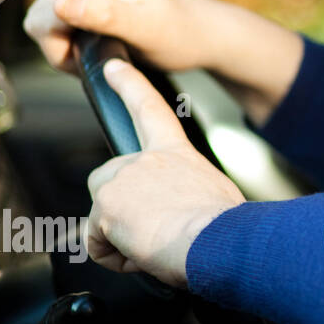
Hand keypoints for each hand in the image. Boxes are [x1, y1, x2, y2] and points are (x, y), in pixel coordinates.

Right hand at [24, 0, 303, 127]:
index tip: (97, 59)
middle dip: (65, 48)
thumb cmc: (184, 35)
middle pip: (41, 19)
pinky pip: (66, 22)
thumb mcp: (146, 31)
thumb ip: (105, 16)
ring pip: (51, 23)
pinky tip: (111, 45)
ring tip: (113, 52)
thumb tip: (63, 2)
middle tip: (107, 58)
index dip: (60, 50)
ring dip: (74, 46)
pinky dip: (81, 41)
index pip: (40, 18)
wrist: (208, 33)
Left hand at [86, 58, 244, 289]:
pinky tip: (144, 253)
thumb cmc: (226, 226)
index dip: (130, 85)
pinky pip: (97, 243)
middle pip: (109, 180)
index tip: (113, 67)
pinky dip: (115, 256)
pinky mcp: (106, 208)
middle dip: (120, 210)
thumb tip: (189, 209)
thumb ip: (188, 190)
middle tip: (158, 230)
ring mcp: (123, 180)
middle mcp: (146, 160)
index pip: (150, 109)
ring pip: (101, 216)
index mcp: (176, 154)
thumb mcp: (214, 194)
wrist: (221, 241)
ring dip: (122, 237)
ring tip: (159, 243)